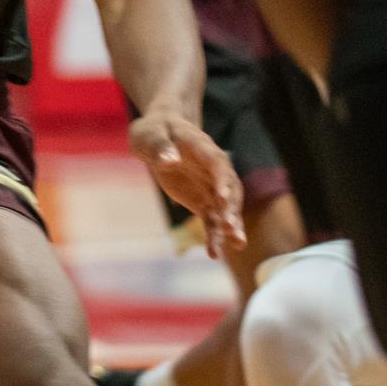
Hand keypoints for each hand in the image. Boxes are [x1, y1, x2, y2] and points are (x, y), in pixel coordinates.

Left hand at [130, 112, 245, 257]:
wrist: (159, 135)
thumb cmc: (154, 131)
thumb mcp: (150, 135)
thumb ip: (160, 147)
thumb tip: (170, 161)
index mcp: (202, 147)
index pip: (217, 164)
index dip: (222, 180)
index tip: (223, 198)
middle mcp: (214, 168)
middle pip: (229, 189)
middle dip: (231, 207)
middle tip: (231, 227)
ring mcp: (211, 186)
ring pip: (226, 208)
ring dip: (230, 225)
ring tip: (236, 244)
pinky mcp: (204, 200)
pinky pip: (212, 220)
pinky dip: (215, 236)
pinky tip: (215, 254)